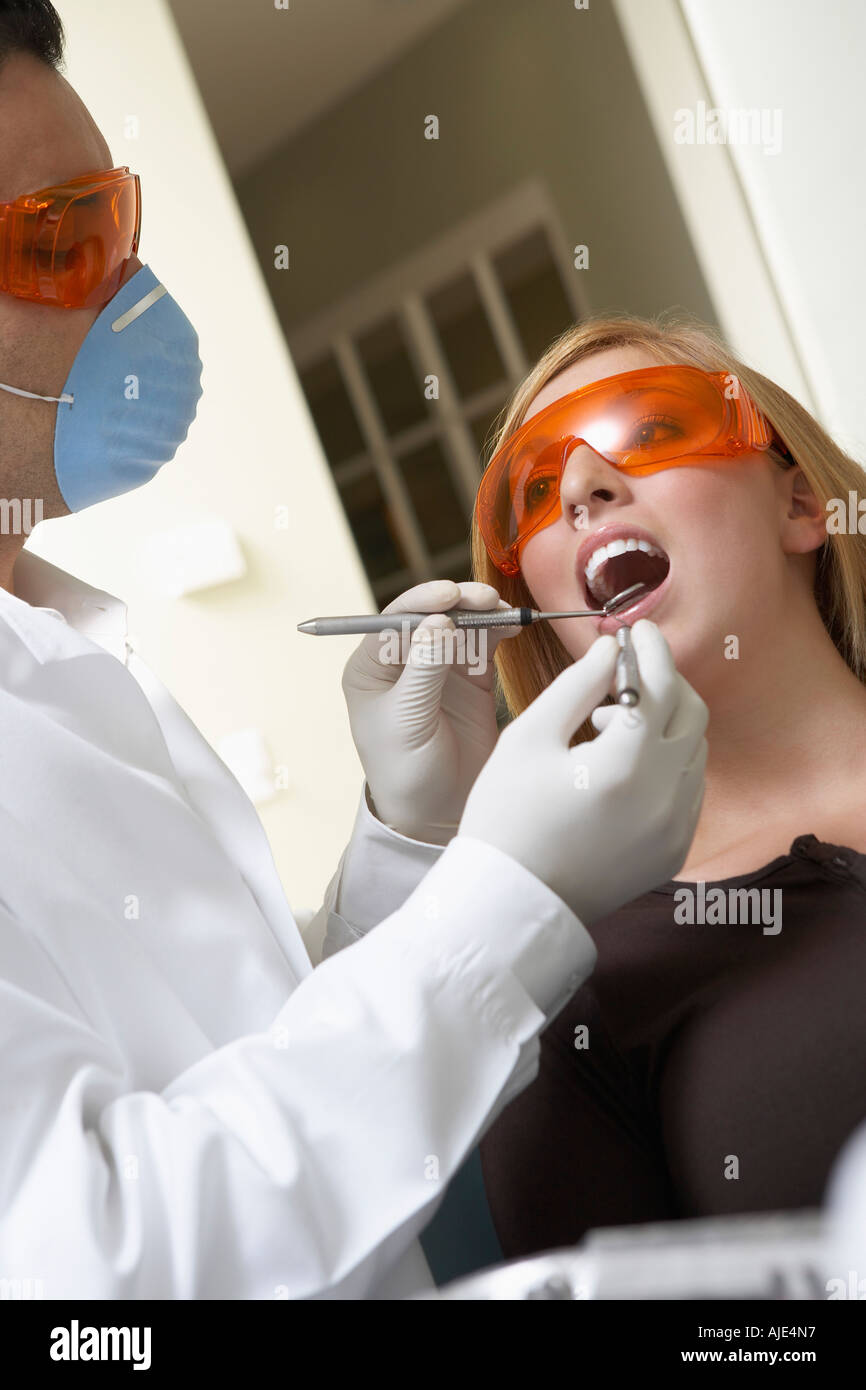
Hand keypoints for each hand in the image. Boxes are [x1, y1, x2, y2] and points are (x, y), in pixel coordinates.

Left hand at [341, 579, 520, 842]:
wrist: (435, 812)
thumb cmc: (405, 772)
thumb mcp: (407, 721)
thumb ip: (424, 670)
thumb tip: (440, 621)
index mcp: (371, 667)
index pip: (394, 621)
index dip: (423, 602)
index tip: (451, 597)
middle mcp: (403, 660)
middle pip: (431, 615)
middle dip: (459, 603)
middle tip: (487, 601)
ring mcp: (438, 666)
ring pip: (460, 624)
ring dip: (481, 613)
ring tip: (505, 612)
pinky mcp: (470, 678)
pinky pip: (484, 643)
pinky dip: (499, 631)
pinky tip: (513, 626)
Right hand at [457, 620, 708, 922]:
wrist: (510, 901)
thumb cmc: (506, 816)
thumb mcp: (528, 738)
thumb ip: (577, 685)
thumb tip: (612, 648)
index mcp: (626, 765)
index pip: (659, 684)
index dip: (650, 648)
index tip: (636, 628)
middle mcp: (664, 797)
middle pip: (691, 712)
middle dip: (664, 680)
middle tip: (626, 669)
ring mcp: (675, 828)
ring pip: (694, 750)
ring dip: (664, 723)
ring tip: (611, 725)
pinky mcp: (674, 850)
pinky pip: (689, 789)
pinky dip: (668, 763)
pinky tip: (624, 766)